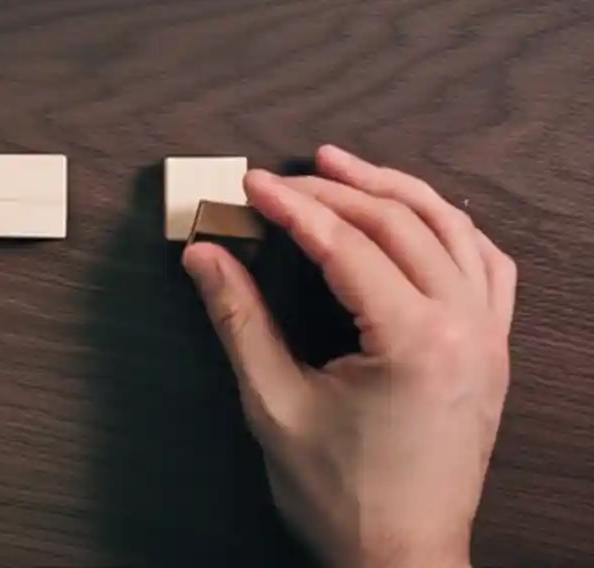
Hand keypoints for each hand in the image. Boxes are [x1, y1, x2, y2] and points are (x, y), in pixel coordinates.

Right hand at [183, 146, 514, 567]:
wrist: (401, 559)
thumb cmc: (341, 497)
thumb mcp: (275, 405)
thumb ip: (239, 320)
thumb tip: (205, 255)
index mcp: (413, 341)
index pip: (345, 244)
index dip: (291, 206)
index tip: (250, 185)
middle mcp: (464, 328)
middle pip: (399, 224)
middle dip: (337, 189)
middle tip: (285, 175)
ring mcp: (487, 338)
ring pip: (452, 231)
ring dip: (396, 191)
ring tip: (345, 167)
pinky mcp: (491, 353)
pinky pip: (489, 267)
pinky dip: (451, 230)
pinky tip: (419, 219)